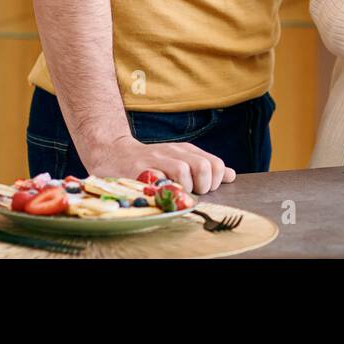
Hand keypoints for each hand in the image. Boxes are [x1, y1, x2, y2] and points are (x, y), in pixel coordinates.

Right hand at [80, 134, 234, 194]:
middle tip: (191, 193)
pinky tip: (160, 192)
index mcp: (186, 150)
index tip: (204, 189)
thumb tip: (231, 175)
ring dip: (183, 189)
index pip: (215, 164)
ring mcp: (156, 160)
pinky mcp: (139, 169)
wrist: (113, 152)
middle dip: (202, 186)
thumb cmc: (150, 162)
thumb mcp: (180, 159)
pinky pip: (158, 180)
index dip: (214, 181)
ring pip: (183, 171)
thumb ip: (205, 167)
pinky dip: (164, 189)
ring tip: (174, 193)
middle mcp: (173, 152)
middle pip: (203, 167)